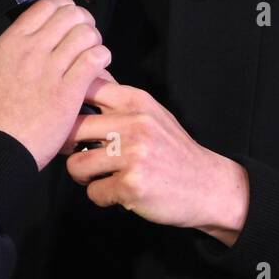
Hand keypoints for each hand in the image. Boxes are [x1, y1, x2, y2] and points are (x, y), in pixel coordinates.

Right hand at [0, 0, 110, 169]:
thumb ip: (17, 49)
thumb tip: (39, 36)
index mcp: (12, 42)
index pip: (48, 4)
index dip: (66, 8)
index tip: (70, 19)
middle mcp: (31, 50)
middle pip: (71, 14)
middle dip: (84, 22)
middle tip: (85, 37)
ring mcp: (50, 69)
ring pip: (87, 33)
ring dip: (95, 41)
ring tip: (92, 54)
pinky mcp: (68, 91)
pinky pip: (96, 58)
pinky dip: (102, 58)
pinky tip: (98, 67)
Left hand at [64, 82, 249, 242]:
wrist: (208, 186)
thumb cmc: (173, 150)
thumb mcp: (151, 114)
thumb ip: (119, 100)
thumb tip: (83, 82)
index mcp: (136, 101)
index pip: (86, 89)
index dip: (71, 107)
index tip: (74, 122)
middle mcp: (134, 124)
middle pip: (72, 128)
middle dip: (71, 147)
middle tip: (84, 155)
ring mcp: (133, 154)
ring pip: (76, 164)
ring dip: (84, 175)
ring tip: (102, 176)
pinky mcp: (132, 184)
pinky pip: (93, 192)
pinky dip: (102, 196)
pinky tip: (119, 192)